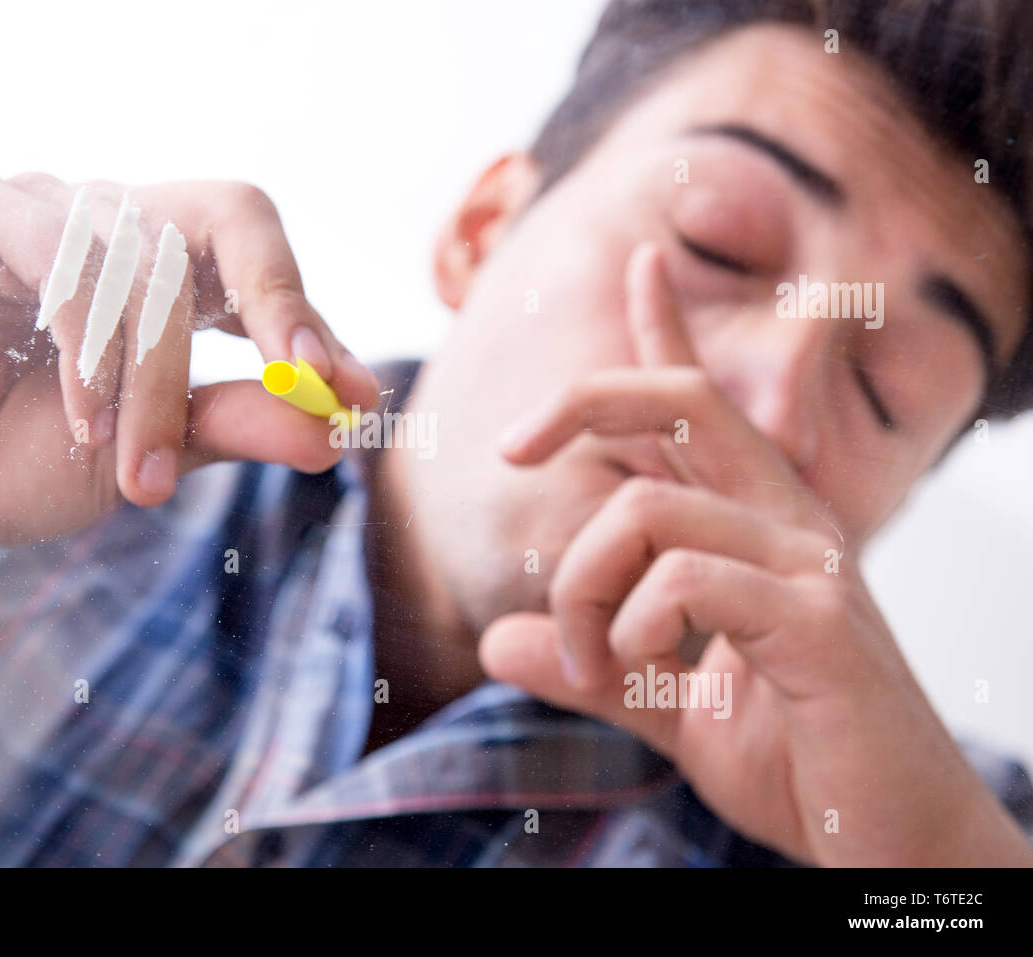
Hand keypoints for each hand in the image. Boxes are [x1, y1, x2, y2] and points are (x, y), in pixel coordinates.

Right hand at [0, 174, 376, 669]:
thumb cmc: (29, 466)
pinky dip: (85, 338)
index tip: (359, 399)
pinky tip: (76, 417)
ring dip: (153, 376)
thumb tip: (339, 428)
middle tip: (305, 378)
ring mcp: (51, 211)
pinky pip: (58, 245)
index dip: (314, 325)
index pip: (265, 272)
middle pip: (231, 213)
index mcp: (173, 280)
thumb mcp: (156, 453)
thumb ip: (240, 425)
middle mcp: (120, 229)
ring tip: (132, 466)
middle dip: (277, 301)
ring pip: (146, 257)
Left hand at [480, 243, 1032, 865]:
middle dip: (585, 396)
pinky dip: (631, 626)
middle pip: (680, 401)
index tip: (641, 264)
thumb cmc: (799, 764)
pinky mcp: (818, 623)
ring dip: (581, 589)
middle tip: (511, 446)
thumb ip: (587, 669)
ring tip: (590, 662)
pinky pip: (685, 578)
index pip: (700, 409)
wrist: (892, 843)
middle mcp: (786, 526)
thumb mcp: (667, 713)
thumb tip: (495, 641)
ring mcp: (808, 567)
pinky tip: (638, 671)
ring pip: (646, 512)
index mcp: (754, 531)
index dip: (664, 331)